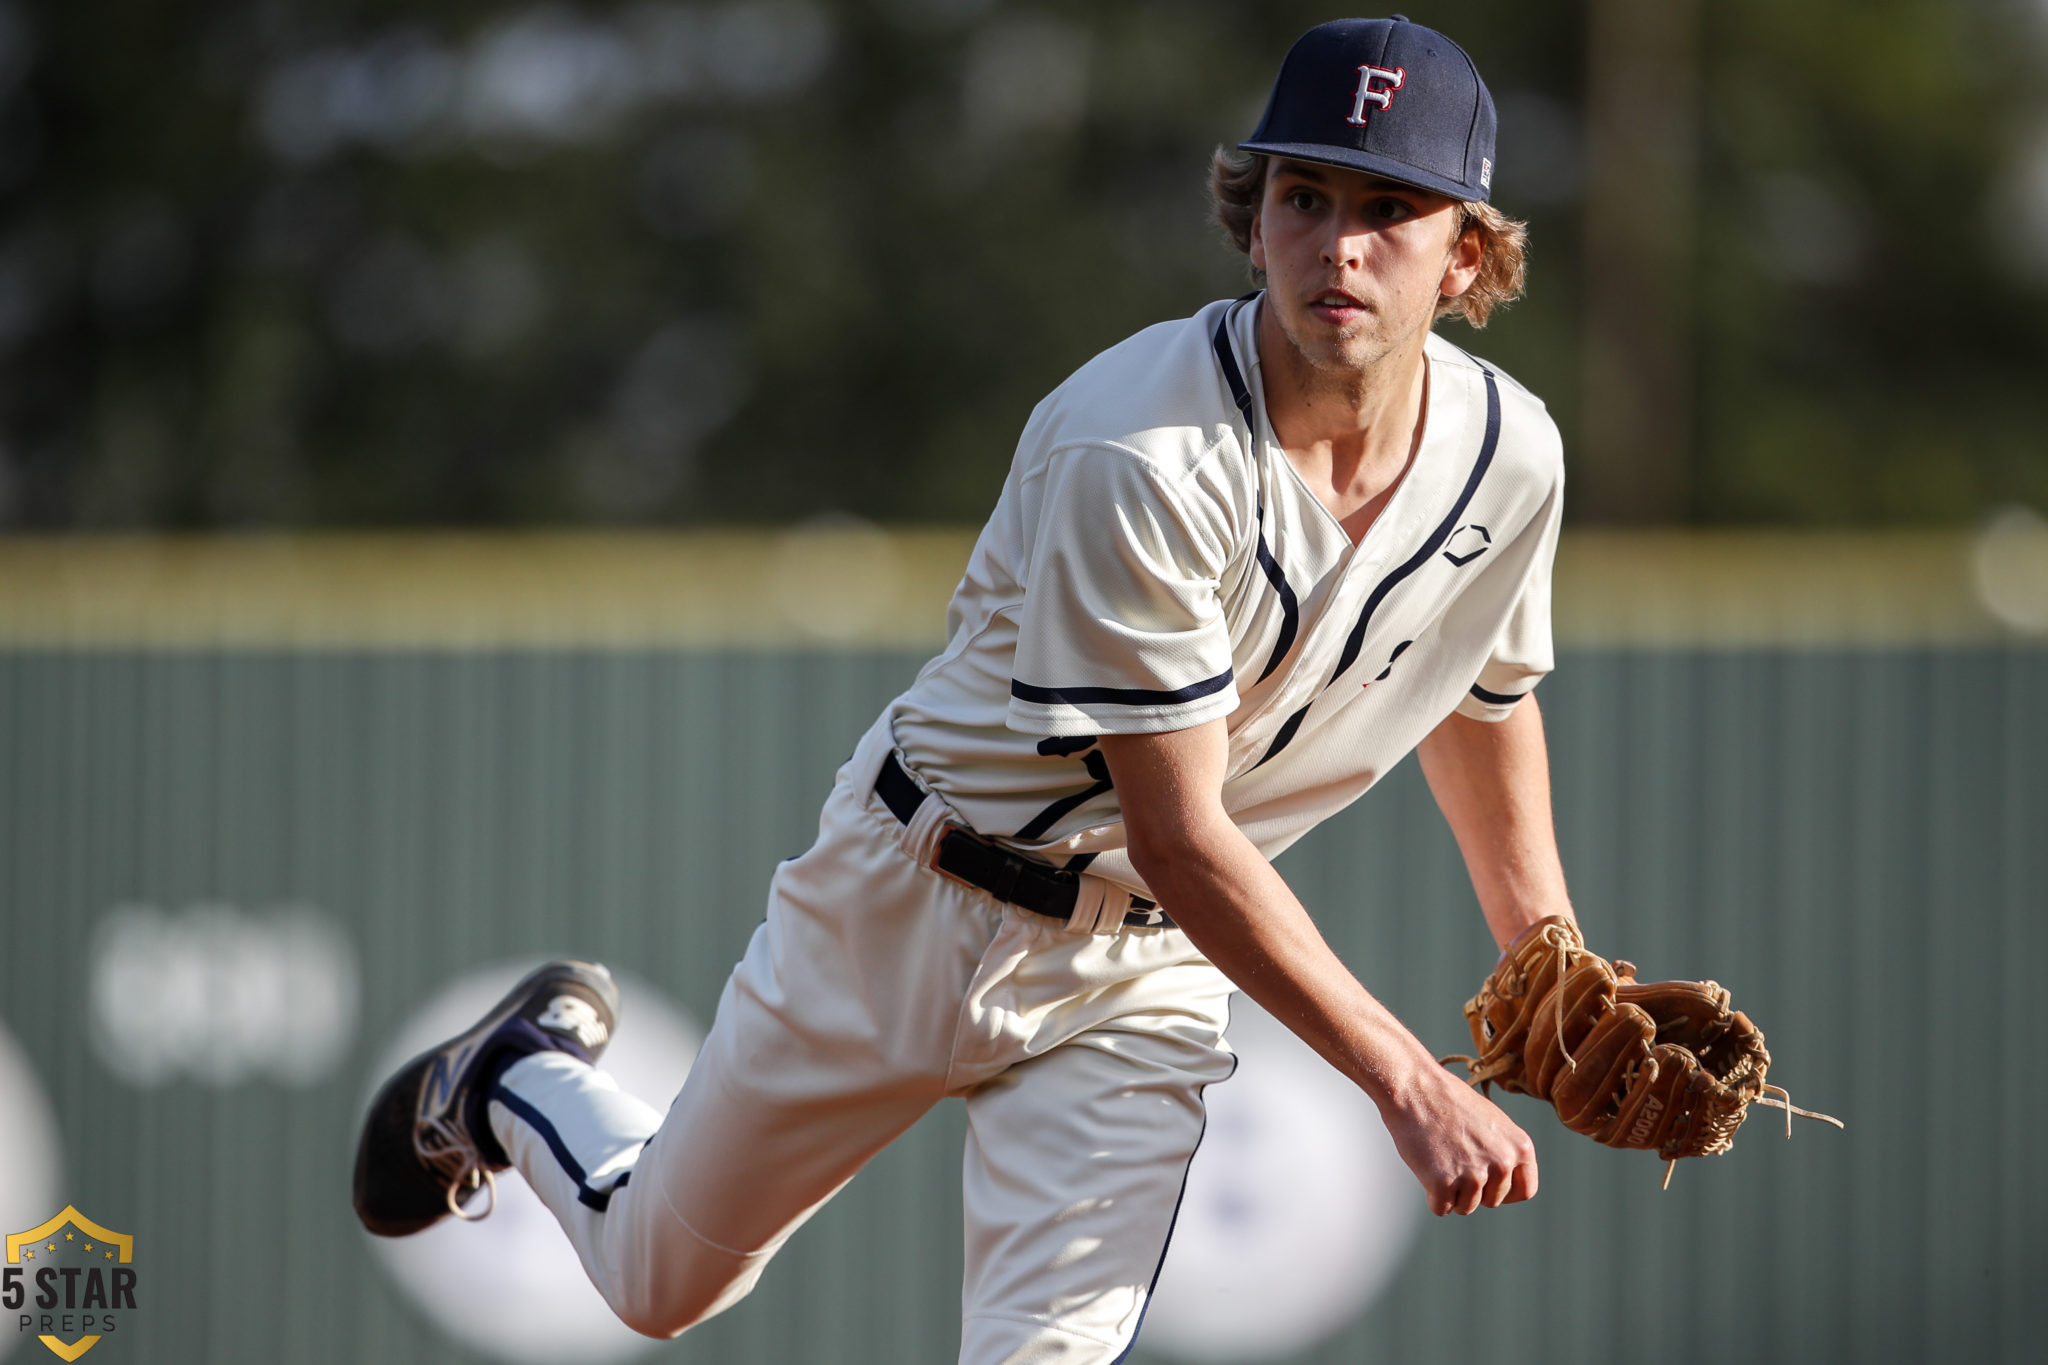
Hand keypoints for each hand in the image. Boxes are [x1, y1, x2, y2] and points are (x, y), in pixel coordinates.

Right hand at [1380, 1062, 1537, 1215]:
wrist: (1414, 1086)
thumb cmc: (1448, 1100)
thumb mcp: (1492, 1122)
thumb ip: (1503, 1151)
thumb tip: (1502, 1179)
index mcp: (1520, 1146)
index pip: (1525, 1191)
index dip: (1504, 1191)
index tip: (1487, 1184)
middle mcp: (1503, 1162)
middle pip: (1491, 1201)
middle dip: (1472, 1189)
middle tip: (1453, 1157)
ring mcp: (1474, 1174)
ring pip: (1465, 1207)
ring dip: (1450, 1191)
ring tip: (1439, 1157)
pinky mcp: (1444, 1183)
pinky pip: (1441, 1208)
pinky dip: (1431, 1195)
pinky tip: (1426, 1167)